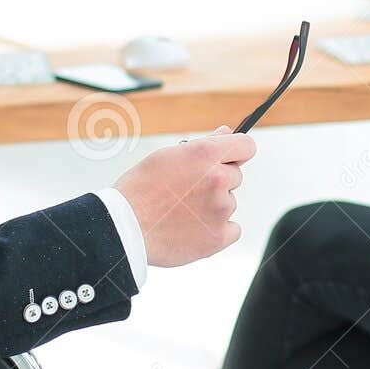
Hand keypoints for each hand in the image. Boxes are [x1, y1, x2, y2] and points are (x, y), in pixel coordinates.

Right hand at [113, 126, 255, 266]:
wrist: (123, 227)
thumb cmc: (140, 190)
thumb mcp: (167, 156)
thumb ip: (203, 145)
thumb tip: (226, 133)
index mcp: (206, 154)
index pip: (246, 146)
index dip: (237, 151)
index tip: (228, 159)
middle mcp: (219, 179)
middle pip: (235, 176)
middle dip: (218, 181)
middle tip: (188, 190)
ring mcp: (221, 209)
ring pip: (229, 203)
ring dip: (213, 206)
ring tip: (181, 212)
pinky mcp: (219, 236)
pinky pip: (232, 229)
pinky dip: (216, 230)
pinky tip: (193, 229)